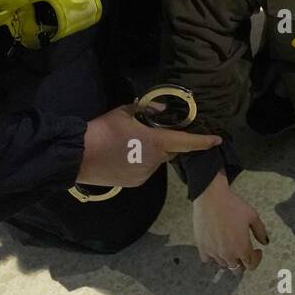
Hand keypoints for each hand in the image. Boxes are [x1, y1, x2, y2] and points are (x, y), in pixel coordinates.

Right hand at [77, 105, 220, 187]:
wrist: (78, 157)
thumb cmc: (103, 131)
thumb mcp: (125, 112)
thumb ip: (147, 110)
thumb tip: (160, 111)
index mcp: (156, 142)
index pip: (187, 142)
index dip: (203, 141)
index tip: (217, 140)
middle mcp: (155, 161)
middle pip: (169, 151)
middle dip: (164, 143)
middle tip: (146, 133)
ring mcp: (145, 175)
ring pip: (156, 161)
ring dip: (150, 153)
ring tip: (128, 145)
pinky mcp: (135, 183)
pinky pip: (144, 171)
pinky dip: (140, 163)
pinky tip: (123, 157)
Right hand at [193, 173, 268, 272]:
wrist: (211, 198)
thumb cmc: (233, 205)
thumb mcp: (253, 216)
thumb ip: (261, 232)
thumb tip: (265, 242)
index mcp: (242, 248)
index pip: (251, 265)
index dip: (257, 258)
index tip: (257, 250)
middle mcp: (228, 254)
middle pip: (238, 270)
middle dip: (244, 263)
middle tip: (245, 252)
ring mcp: (213, 252)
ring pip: (224, 266)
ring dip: (230, 260)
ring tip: (231, 247)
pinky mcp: (202, 247)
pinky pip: (208, 260)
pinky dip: (213, 257)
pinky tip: (217, 247)